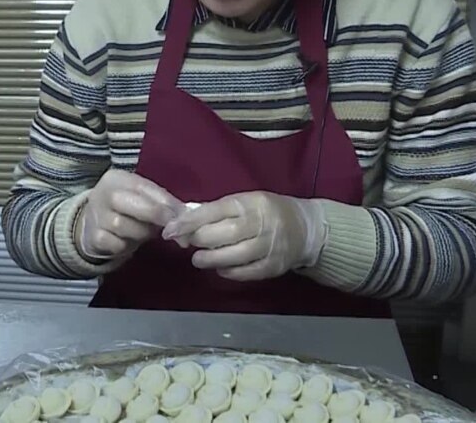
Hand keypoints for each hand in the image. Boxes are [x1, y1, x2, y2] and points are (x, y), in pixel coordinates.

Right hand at [77, 169, 184, 259]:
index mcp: (117, 178)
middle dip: (158, 217)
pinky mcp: (94, 237)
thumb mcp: (140, 198)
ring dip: (142, 233)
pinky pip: (117, 245)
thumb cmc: (124, 209)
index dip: (169, 203)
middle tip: (172, 229)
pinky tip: (125, 242)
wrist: (90, 224)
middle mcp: (104, 193)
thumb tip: (187, 217)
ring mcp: (96, 215)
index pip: (147, 188)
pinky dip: (126, 246)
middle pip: (137, 205)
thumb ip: (162, 203)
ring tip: (144, 233)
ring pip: (127, 227)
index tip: (185, 217)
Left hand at [161, 191, 326, 280]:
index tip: (169, 230)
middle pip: (221, 235)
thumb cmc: (266, 211)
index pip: (213, 211)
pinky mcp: (274, 266)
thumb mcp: (244, 202)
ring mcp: (269, 246)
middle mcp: (260, 223)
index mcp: (249, 202)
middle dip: (199, 241)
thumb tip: (183, 220)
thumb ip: (216, 210)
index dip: (188, 222)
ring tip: (199, 259)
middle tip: (188, 243)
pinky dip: (229, 272)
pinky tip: (220, 268)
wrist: (306, 228)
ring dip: (210, 259)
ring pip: (232, 256)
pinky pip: (245, 273)